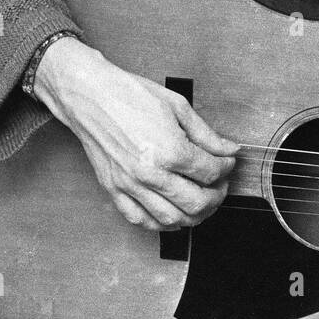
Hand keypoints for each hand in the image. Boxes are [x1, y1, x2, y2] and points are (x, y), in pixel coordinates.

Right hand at [34, 36, 239, 230]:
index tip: (228, 162)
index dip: (226, 168)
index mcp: (169, 150)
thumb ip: (206, 134)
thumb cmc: (128, 95)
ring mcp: (129, 185)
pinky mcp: (113, 190)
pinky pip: (140, 220)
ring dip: (194, 215)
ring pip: (171, 219)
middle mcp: (149, 173)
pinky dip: (161, 223)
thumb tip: (228, 148)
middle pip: (196, 202)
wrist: (89, 96)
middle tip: (221, 184)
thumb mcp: (177, 106)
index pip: (210, 172)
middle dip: (217, 196)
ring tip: (202, 200)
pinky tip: (172, 212)